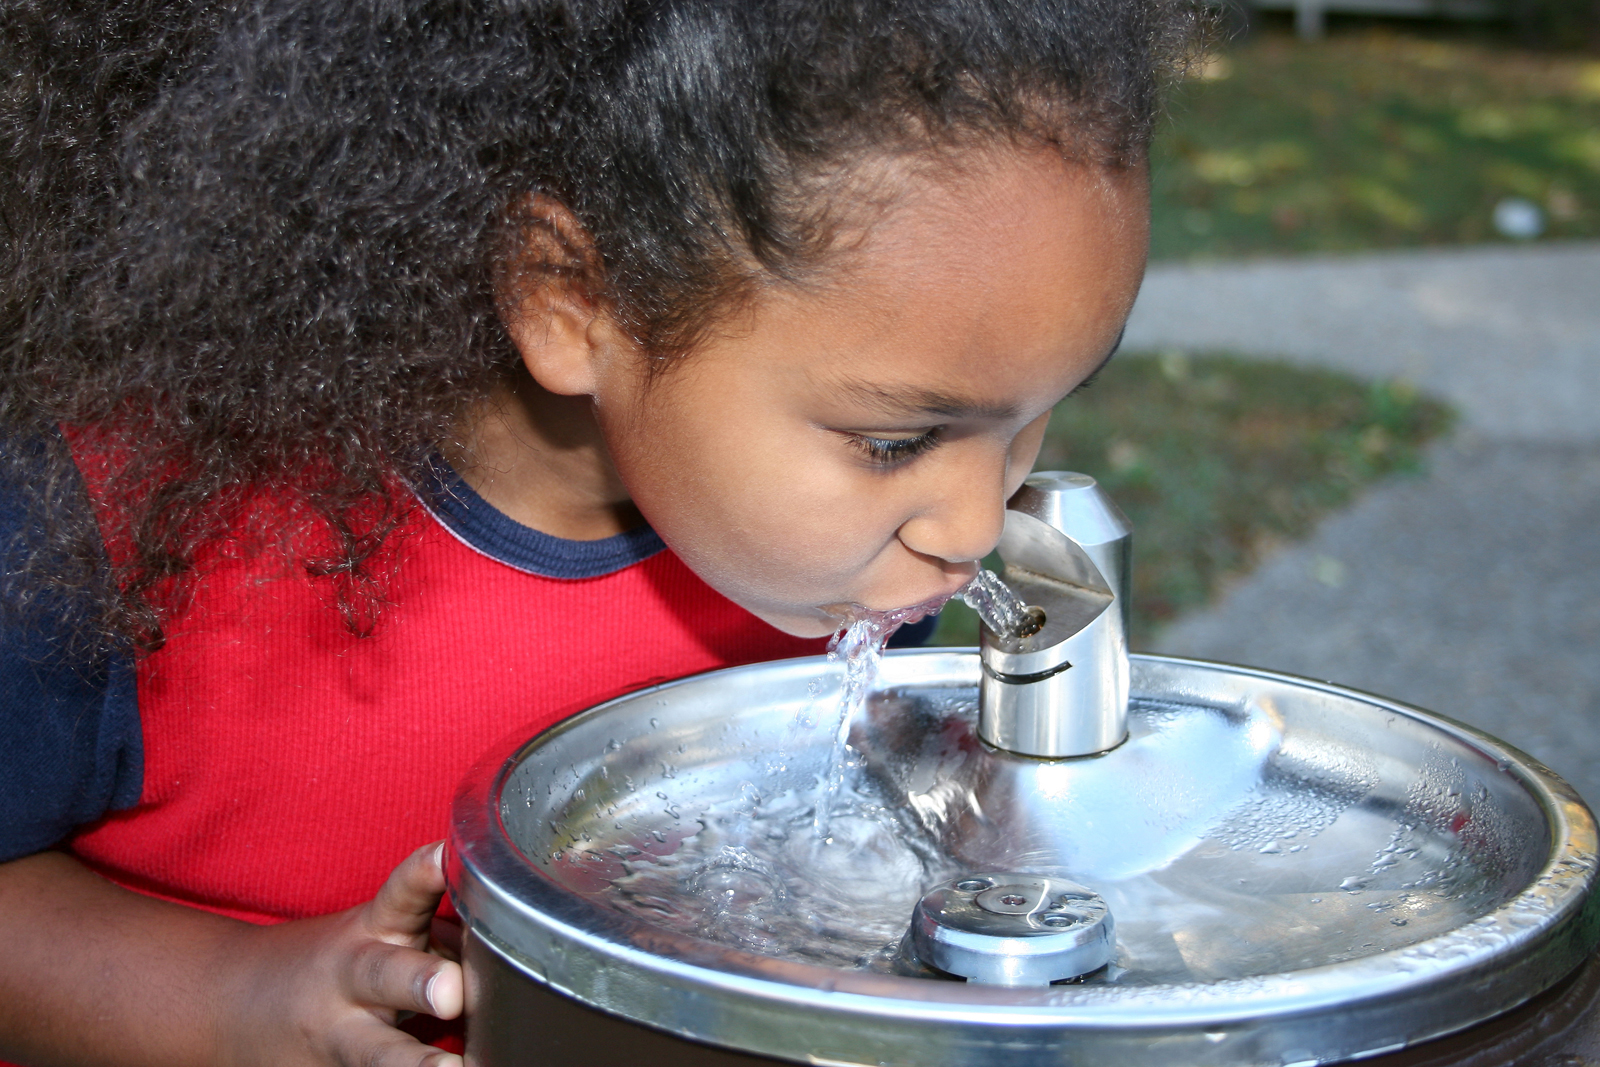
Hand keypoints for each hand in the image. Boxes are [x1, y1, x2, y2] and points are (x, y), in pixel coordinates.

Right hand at [221, 841, 464, 1066]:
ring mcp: (341, 1036)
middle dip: (420, 981)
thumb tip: (514, 943)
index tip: (447, 855)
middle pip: (384, 975)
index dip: (424, 873)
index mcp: (374, 930)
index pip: (400, 893)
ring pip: (377, 1053)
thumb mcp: (381, 933)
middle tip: (453, 993)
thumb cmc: (341, 963)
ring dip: (415, 1064)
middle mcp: (355, 979)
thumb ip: (442, 936)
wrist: (232, 1004)